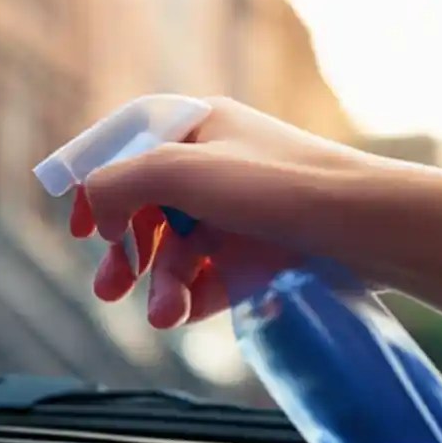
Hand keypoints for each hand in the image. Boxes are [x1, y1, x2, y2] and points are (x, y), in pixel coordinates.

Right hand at [68, 96, 441, 326]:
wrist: (364, 228)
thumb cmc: (276, 186)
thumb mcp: (176, 170)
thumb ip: (114, 184)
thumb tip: (91, 211)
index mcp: (196, 127)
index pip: (126, 147)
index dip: (94, 184)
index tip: (77, 227)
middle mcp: (215, 166)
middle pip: (145, 210)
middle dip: (123, 253)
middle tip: (107, 289)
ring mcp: (237, 211)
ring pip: (175, 253)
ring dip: (160, 286)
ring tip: (162, 315)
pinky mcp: (258, 252)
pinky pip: (207, 278)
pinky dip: (191, 297)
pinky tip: (186, 314)